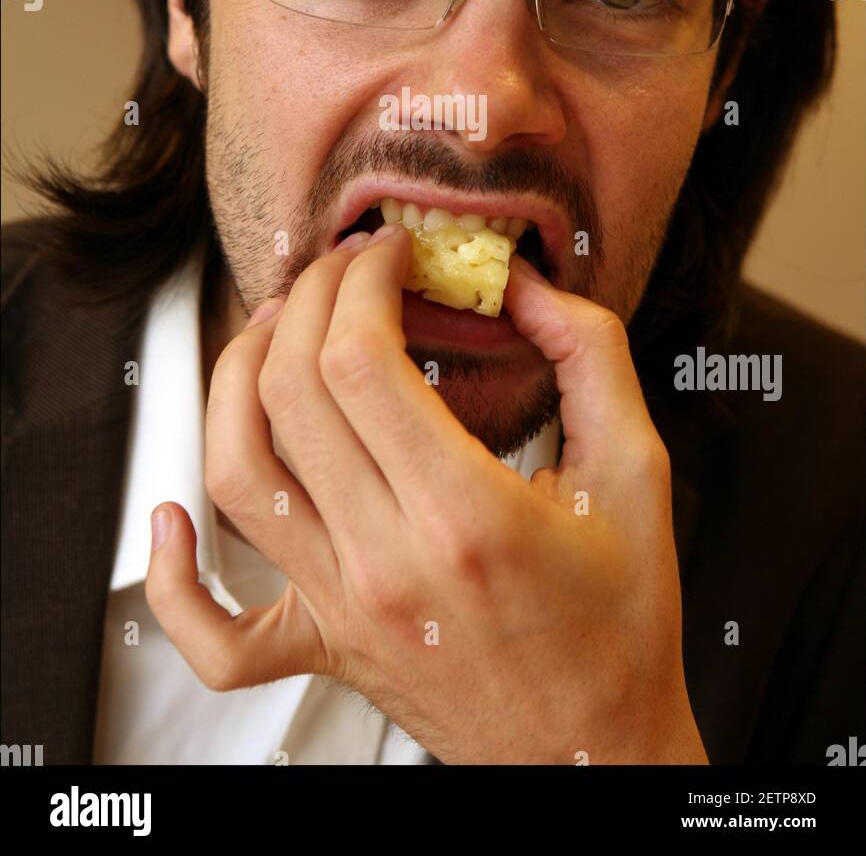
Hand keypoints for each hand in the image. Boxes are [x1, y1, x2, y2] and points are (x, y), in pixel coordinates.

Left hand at [145, 225, 707, 763]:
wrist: (592, 754)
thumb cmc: (620, 622)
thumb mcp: (638, 470)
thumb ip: (590, 355)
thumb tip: (525, 282)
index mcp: (468, 516)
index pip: (360, 362)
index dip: (364, 281)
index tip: (391, 254)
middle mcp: (387, 563)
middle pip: (290, 393)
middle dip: (312, 299)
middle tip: (348, 270)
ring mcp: (343, 611)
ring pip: (237, 473)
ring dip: (236, 378)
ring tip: (275, 330)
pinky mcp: (323, 648)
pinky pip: (214, 632)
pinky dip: (175, 576)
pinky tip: (174, 517)